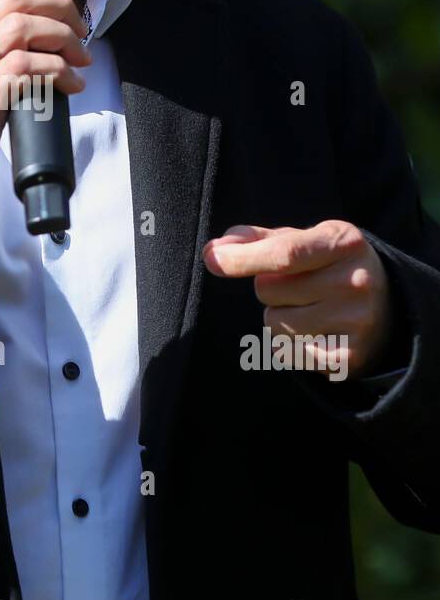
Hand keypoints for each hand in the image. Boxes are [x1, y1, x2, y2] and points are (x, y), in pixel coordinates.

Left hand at [202, 220, 394, 380]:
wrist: (386, 309)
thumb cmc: (328, 266)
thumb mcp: (303, 240)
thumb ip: (257, 240)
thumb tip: (215, 250)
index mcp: (344, 242)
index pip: (285, 253)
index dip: (244, 258)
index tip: (213, 260)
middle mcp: (355, 281)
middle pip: (269, 289)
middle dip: (269, 287)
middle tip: (299, 286)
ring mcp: (356, 323)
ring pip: (273, 323)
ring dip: (278, 317)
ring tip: (310, 309)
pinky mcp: (348, 359)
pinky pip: (285, 353)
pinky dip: (289, 344)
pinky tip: (316, 332)